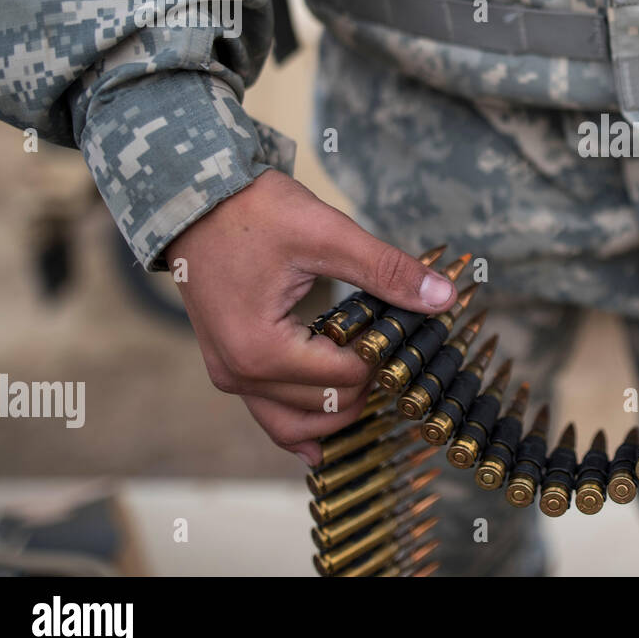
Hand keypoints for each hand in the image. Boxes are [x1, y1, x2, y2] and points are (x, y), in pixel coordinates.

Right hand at [165, 170, 457, 465]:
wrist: (193, 199)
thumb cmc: (254, 211)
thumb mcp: (327, 234)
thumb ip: (387, 270)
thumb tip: (445, 296)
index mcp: (261, 349)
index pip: (348, 379)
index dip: (383, 357)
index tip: (400, 325)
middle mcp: (240, 375)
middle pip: (327, 408)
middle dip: (368, 384)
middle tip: (393, 345)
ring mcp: (229, 376)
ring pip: (295, 425)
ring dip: (339, 413)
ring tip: (374, 383)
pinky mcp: (229, 368)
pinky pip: (270, 414)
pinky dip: (303, 423)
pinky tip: (329, 438)